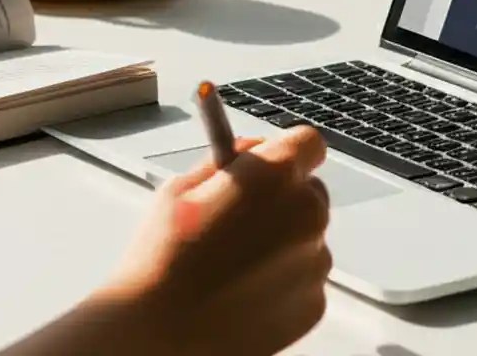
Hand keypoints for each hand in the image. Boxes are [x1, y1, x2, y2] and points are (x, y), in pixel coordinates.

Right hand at [4, 127, 331, 355]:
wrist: (162, 334)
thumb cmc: (163, 262)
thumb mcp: (181, 188)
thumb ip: (227, 160)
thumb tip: (250, 152)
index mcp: (274, 177)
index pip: (308, 142)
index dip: (286, 152)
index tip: (268, 163)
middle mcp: (305, 215)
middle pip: (310, 191)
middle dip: (282, 198)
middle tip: (241, 218)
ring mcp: (315, 262)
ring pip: (307, 238)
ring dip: (282, 242)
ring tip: (233, 263)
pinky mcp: (314, 304)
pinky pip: (305, 279)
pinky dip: (283, 282)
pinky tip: (242, 290)